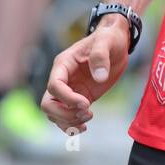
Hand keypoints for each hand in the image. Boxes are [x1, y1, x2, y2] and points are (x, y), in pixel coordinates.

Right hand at [40, 17, 130, 133]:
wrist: (116, 43)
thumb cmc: (109, 38)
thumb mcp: (106, 41)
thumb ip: (100, 56)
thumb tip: (99, 77)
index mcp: (63, 64)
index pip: (54, 86)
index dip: (66, 98)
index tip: (86, 103)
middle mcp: (62, 79)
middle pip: (48, 103)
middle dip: (64, 113)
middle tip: (87, 112)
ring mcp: (70, 90)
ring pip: (55, 113)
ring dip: (69, 121)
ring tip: (89, 117)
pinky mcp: (80, 98)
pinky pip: (67, 116)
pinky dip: (72, 125)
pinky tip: (84, 126)